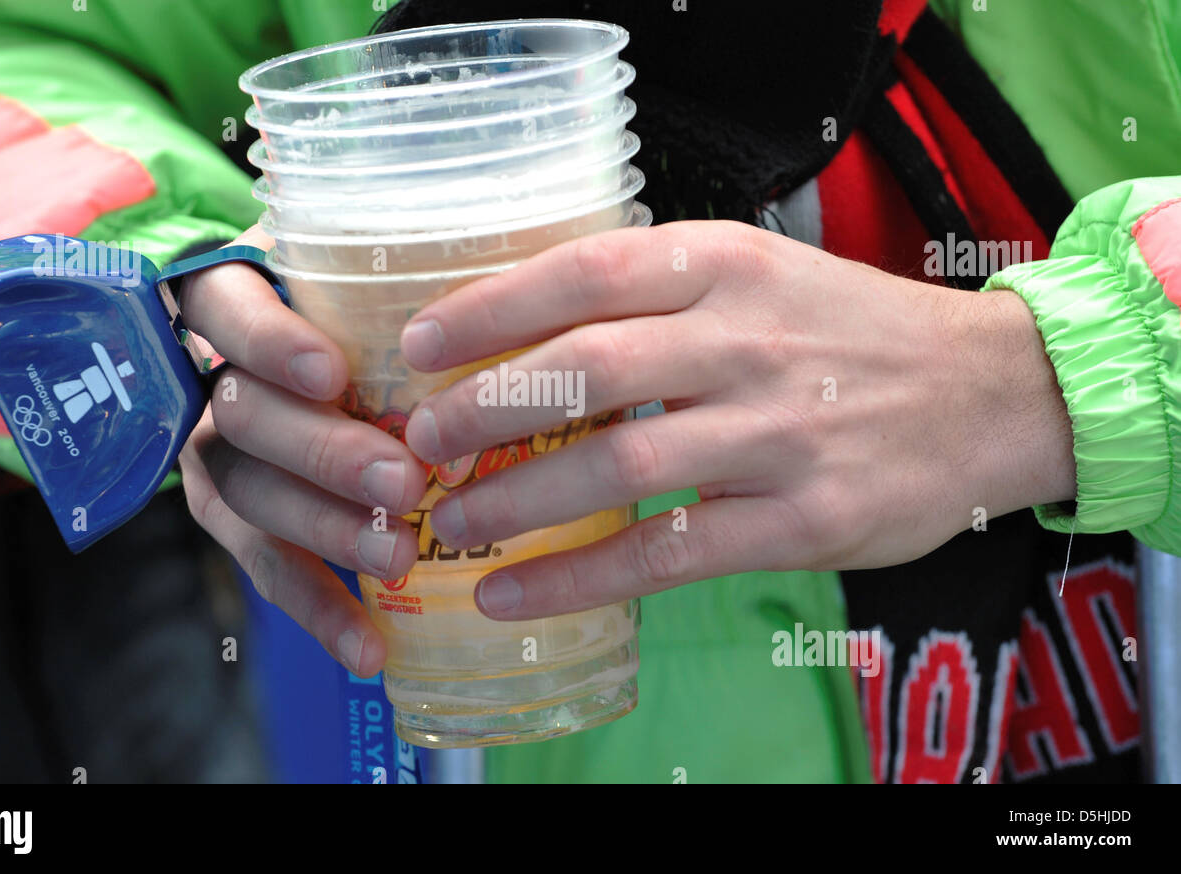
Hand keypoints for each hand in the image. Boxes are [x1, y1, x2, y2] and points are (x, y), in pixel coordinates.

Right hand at [177, 227, 427, 676]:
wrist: (309, 363)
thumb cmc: (356, 307)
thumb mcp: (366, 281)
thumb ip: (404, 285)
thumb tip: (511, 294)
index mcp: (237, 301)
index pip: (229, 311)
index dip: (272, 344)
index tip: (333, 375)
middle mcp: (214, 378)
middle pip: (244, 414)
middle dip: (323, 452)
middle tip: (400, 480)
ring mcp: (218, 453)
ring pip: (251, 493)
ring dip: (327, 528)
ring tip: (398, 555)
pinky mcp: (235, 521)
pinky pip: (267, 566)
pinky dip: (319, 608)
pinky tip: (366, 646)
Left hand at [399, 220, 1075, 620]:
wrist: (993, 393)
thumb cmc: (852, 334)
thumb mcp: (763, 274)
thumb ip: (659, 293)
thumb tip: (526, 331)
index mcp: (728, 264)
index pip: (586, 270)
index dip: (491, 306)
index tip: (420, 343)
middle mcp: (747, 340)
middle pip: (587, 367)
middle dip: (485, 407)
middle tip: (420, 442)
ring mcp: (777, 434)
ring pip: (619, 464)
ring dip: (517, 501)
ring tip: (449, 525)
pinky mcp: (802, 519)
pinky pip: (667, 554)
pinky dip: (579, 578)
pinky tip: (514, 596)